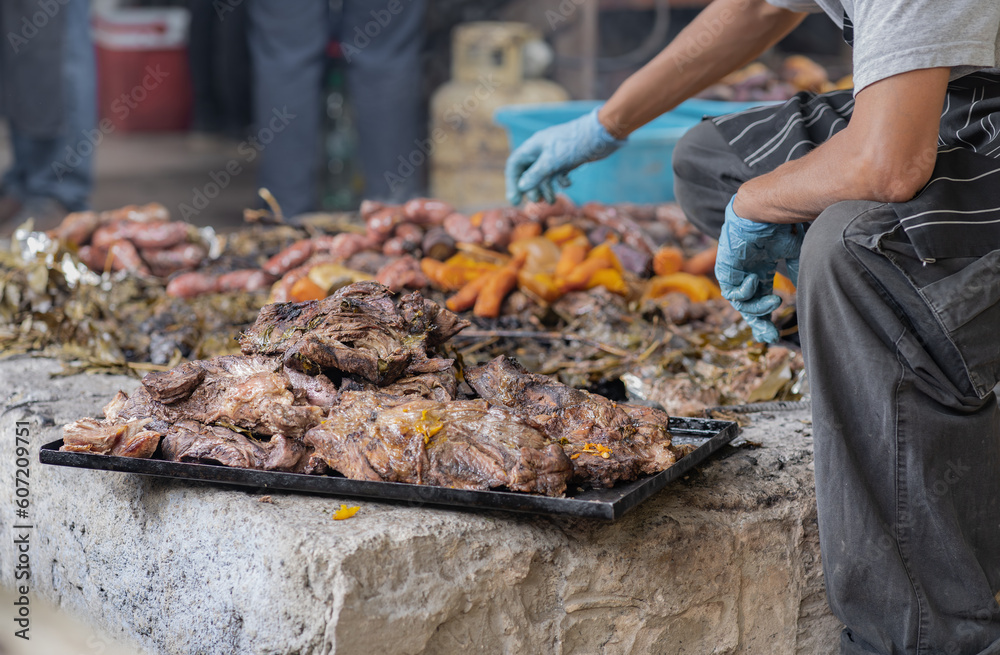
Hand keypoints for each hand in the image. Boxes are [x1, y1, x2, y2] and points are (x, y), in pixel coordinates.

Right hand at [505, 108, 625, 204]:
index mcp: (533, 146)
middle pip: (528, 173)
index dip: (512, 183)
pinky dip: (561, 182)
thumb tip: (522, 187)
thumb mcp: (553, 160)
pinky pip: (558, 174)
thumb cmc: (575, 143)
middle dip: (532, 189)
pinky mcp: (567, 160)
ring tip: (552, 201)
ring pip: (544, 176)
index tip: (515, 200)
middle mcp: (542, 151)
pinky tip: (568, 183)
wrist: (602, 134)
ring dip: (546, 189)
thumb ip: (536, 174)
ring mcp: (555, 156)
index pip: (514, 165)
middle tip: (538, 201)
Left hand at [716, 195, 803, 342]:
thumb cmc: (782, 224)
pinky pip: (730, 289)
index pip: (761, 298)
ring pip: (740, 301)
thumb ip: (800, 272)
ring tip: (773, 302)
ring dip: (756, 308)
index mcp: (762, 268)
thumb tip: (813, 291)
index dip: (766, 317)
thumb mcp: (796, 252)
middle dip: (759, 322)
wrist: (766, 205)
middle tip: (770, 334)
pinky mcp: (725, 266)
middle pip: (748, 305)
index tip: (773, 335)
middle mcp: (747, 270)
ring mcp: (735, 269)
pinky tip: (754, 282)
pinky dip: (743, 292)